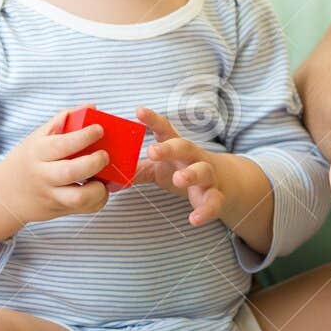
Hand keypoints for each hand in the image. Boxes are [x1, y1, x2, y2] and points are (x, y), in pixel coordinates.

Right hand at [0, 107, 113, 226]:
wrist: (5, 194)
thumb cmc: (29, 159)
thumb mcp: (38, 137)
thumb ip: (63, 121)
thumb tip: (92, 107)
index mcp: (38, 153)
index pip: (62, 144)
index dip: (84, 136)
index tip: (99, 129)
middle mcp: (44, 175)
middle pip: (71, 172)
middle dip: (94, 162)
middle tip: (105, 155)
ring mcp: (52, 195)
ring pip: (78, 198)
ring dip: (98, 188)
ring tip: (104, 177)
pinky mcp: (60, 210)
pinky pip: (84, 209)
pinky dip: (98, 200)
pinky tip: (100, 188)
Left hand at [133, 107, 225, 226]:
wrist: (221, 183)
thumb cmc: (183, 170)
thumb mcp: (159, 168)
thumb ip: (137, 170)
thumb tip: (108, 177)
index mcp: (177, 147)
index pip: (165, 129)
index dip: (152, 120)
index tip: (138, 111)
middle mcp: (193, 157)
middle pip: (185, 146)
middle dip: (170, 148)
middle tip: (152, 151)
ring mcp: (207, 175)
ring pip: (203, 171)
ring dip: (191, 174)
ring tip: (179, 178)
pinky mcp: (216, 195)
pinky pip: (213, 202)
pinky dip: (205, 211)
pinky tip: (194, 220)